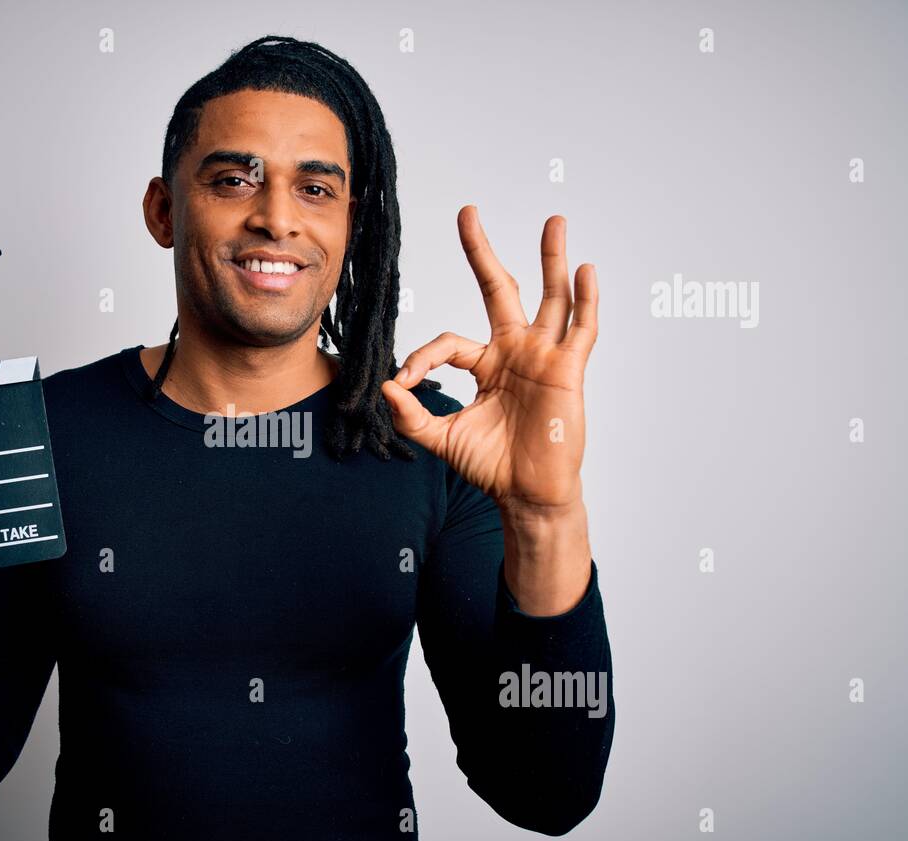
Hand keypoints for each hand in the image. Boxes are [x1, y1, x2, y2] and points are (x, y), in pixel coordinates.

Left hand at [382, 206, 597, 512]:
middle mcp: (514, 352)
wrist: (525, 494)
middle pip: (499, 290)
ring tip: (554, 220)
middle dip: (482, 253)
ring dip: (552, 259)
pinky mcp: (567, 371)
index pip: (448, 343)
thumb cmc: (490, 466)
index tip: (406, 382)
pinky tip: (585, 271)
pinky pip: (580, 330)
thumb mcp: (441, 439)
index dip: (423, 359)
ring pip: (550, 298)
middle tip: (468, 213)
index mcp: (485, 364)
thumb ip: (412, 414)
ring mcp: (543, 357)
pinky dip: (586, 300)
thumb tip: (387, 387)